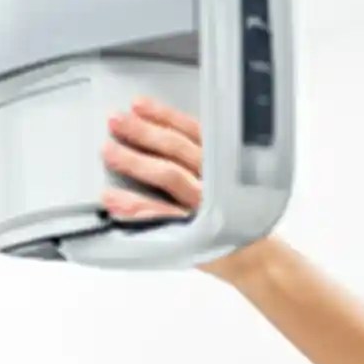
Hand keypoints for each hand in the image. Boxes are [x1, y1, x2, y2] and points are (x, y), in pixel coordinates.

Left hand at [102, 96, 256, 279]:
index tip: (138, 105)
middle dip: (144, 132)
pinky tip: (114, 200)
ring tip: (109, 152)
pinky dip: (137, 207)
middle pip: (178, 149)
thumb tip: (162, 136)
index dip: (165, 116)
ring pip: (169, 176)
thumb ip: (202, 161)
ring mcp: (204, 206)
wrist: (255, 258)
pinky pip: (162, 216)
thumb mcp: (227, 182)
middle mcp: (216, 182)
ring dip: (136, 162)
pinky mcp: (194, 232)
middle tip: (115, 121)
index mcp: (224, 165)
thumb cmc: (235, 218)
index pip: (193, 132)